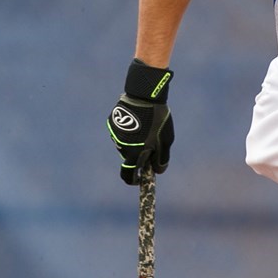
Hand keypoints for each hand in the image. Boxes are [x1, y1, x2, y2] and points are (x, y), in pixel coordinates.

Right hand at [108, 59, 173, 185]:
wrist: (143, 96)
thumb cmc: (158, 120)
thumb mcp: (165, 141)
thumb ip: (161, 158)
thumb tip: (158, 171)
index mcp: (133, 154)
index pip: (128, 175)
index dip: (133, 180)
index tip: (139, 180)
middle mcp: (121, 147)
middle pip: (130, 157)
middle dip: (140, 155)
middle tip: (153, 144)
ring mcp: (115, 134)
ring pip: (126, 143)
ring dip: (135, 141)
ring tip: (148, 126)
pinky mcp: (112, 123)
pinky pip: (122, 131)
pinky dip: (130, 130)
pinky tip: (139, 119)